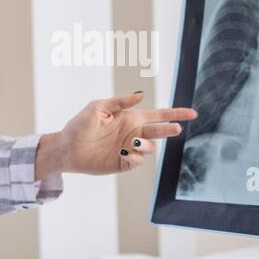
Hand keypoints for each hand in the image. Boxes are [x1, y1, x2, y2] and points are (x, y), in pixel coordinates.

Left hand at [39, 91, 196, 176]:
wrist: (67, 148)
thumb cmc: (80, 125)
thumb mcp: (98, 107)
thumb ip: (120, 101)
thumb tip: (141, 95)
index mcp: (131, 118)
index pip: (158, 115)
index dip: (175, 114)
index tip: (191, 114)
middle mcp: (133, 134)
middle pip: (158, 131)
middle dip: (168, 130)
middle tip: (175, 129)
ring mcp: (129, 149)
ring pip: (149, 148)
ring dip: (146, 144)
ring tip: (134, 142)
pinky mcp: (123, 164)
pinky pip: (137, 161)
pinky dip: (135, 157)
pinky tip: (124, 152)